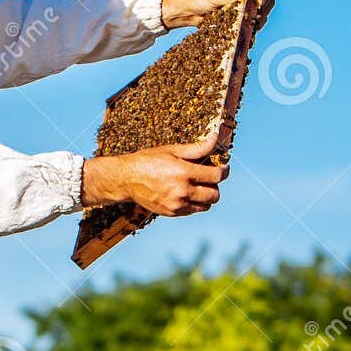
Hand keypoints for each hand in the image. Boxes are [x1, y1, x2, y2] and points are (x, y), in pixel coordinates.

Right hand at [81, 134, 228, 216]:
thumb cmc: (148, 160)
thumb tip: (216, 138)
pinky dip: (195, 202)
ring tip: (198, 185)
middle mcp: (182, 191)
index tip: (224, 168)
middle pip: (215, 194)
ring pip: (206, 205)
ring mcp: (177, 204)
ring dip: (207, 196)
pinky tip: (186, 191)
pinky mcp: (172, 212)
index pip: (216, 176)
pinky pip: (193, 210)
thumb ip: (197, 148)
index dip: (224, 171)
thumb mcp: (172, 150)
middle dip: (216, 185)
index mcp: (183, 172)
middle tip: (209, 177)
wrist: (126, 179)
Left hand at [162, 0, 273, 30]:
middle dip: (263, 6)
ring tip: (250, 24)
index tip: (259, 4)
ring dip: (260, 17)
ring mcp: (241, 2)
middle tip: (254, 17)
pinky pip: (253, 18)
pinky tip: (248, 31)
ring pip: (262, 8)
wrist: (185, 10)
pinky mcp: (239, 14)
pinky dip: (253, 25)